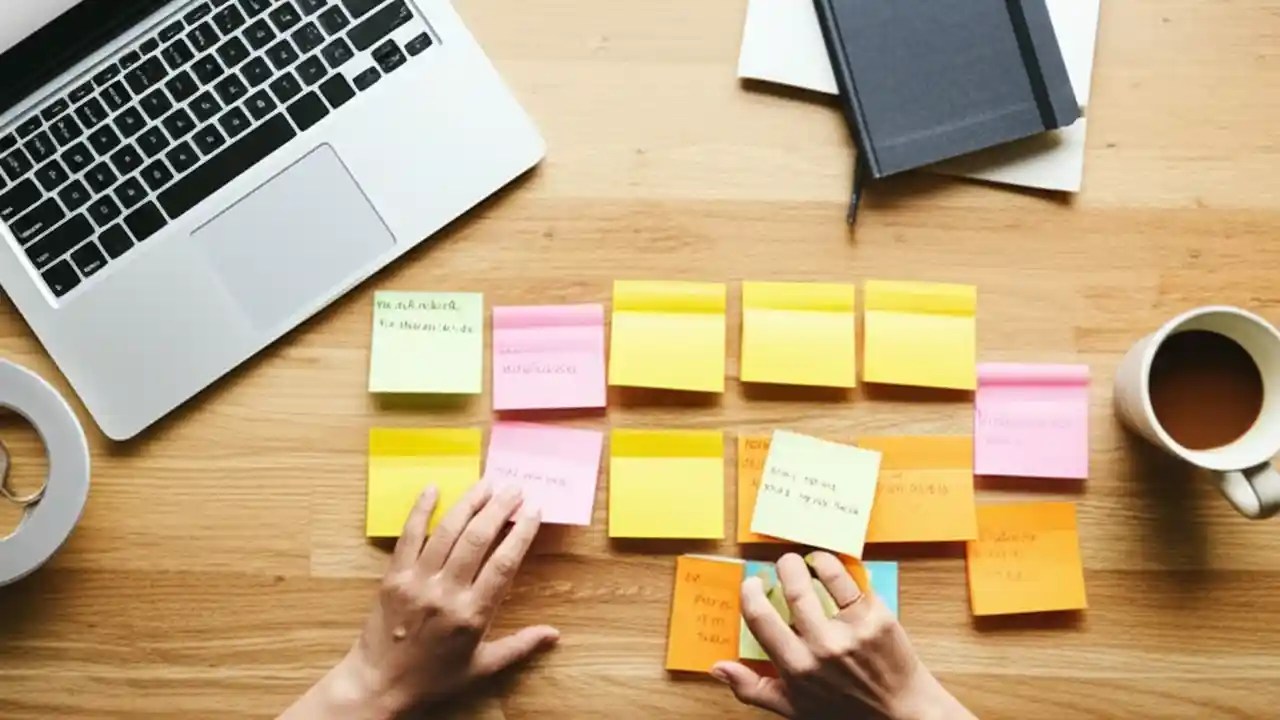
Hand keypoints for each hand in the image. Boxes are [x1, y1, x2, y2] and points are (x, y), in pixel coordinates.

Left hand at [280, 484, 556, 719]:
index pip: (503, 564)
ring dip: (468, 503)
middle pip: (477, 539)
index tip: (534, 511)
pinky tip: (433, 489)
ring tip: (486, 484)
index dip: (520, 533)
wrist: (379, 685)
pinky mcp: (393, 577)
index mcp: (472, 614)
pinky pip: (409, 537)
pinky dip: (420, 511)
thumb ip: (520, 646)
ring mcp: (417, 582)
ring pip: (447, 532)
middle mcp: (445, 593)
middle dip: (498, 509)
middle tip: (514, 488)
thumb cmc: (434, 679)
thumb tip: (555, 634)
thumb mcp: (482, 667)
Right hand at [711, 552, 974, 719]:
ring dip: (811, 560)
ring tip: (807, 559)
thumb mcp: (794, 708)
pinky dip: (839, 568)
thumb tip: (718, 667)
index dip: (750, 592)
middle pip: (793, 588)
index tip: (752, 583)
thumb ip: (753, 688)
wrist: (901, 715)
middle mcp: (823, 647)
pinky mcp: (878, 617)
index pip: (760, 618)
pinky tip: (833, 567)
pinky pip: (853, 582)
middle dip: (784, 566)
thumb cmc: (846, 712)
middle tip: (783, 563)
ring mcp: (853, 630)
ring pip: (824, 576)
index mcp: (797, 668)